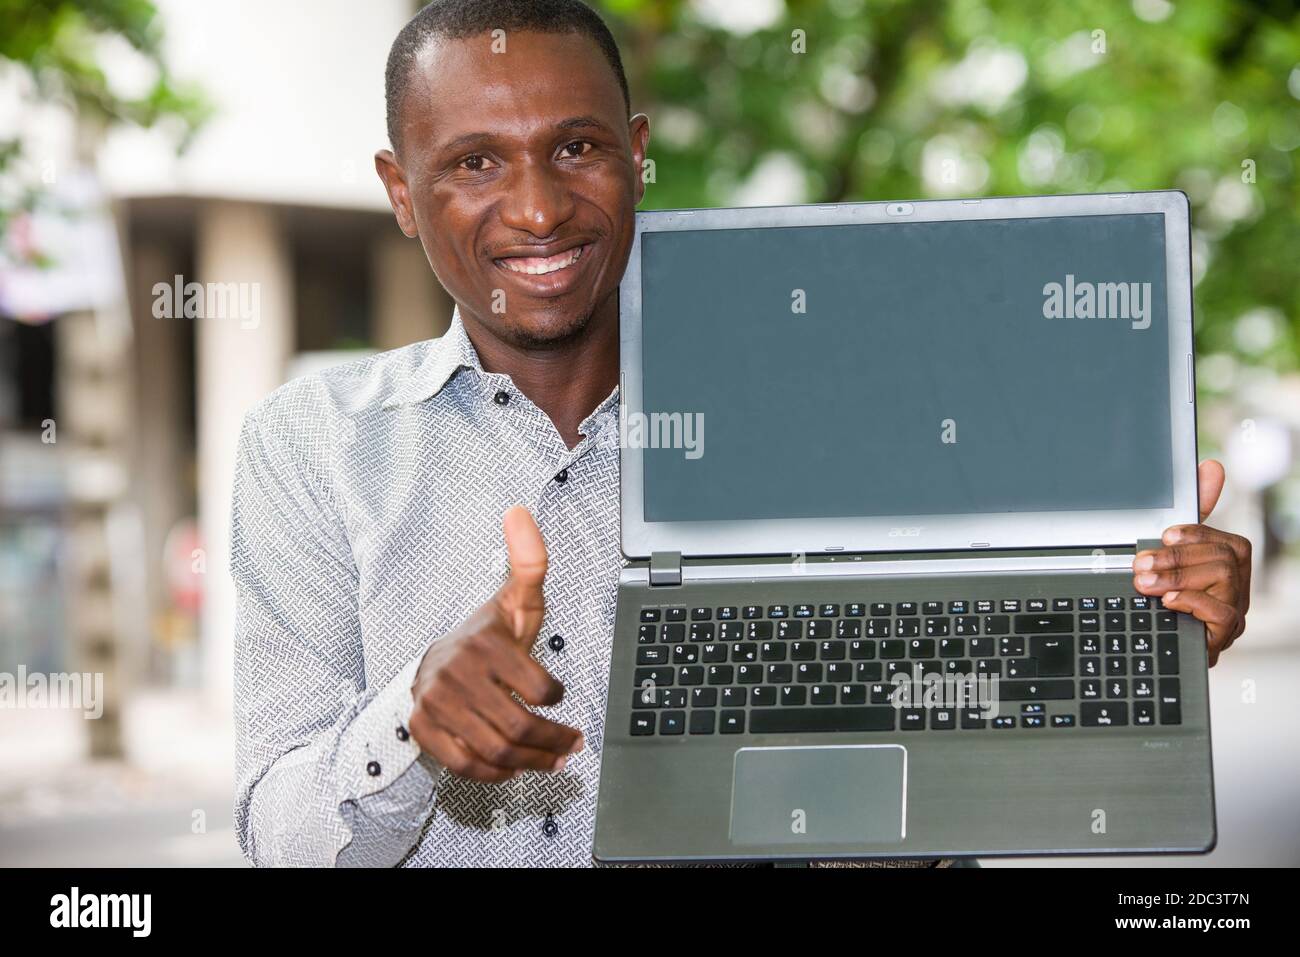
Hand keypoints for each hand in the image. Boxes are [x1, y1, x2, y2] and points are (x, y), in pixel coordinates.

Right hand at [408, 506, 583, 780]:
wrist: (434, 663)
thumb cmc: (487, 638)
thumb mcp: (515, 601)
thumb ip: (529, 562)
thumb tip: (520, 511)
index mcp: (485, 643)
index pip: (537, 688)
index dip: (555, 698)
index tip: (558, 698)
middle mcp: (456, 675)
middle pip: (517, 727)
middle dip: (553, 743)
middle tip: (572, 746)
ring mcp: (436, 705)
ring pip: (495, 752)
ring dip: (532, 763)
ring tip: (554, 761)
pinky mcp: (424, 730)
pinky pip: (465, 766)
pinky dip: (494, 774)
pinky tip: (513, 768)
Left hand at [1133, 460, 1251, 666]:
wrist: (1156, 641)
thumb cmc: (1168, 589)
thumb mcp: (1172, 549)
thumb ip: (1192, 512)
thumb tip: (1212, 466)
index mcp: (1228, 562)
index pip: (1225, 540)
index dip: (1195, 534)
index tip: (1164, 535)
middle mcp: (1237, 585)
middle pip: (1221, 559)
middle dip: (1176, 557)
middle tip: (1140, 563)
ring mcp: (1234, 610)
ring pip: (1223, 580)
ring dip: (1178, 577)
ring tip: (1144, 582)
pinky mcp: (1225, 634)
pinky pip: (1222, 612)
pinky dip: (1193, 602)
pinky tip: (1168, 601)